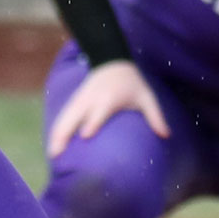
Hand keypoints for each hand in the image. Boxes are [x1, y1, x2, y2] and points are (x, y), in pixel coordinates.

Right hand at [46, 60, 168, 159]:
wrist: (112, 62)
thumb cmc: (132, 83)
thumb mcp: (146, 96)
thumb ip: (155, 116)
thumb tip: (166, 136)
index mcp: (109, 98)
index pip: (99, 111)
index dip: (92, 122)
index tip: (85, 136)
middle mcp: (91, 99)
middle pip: (74, 116)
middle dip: (65, 133)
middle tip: (57, 153)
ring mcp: (80, 100)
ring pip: (64, 117)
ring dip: (57, 135)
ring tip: (51, 155)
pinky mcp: (75, 101)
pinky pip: (63, 116)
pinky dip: (57, 130)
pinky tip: (53, 145)